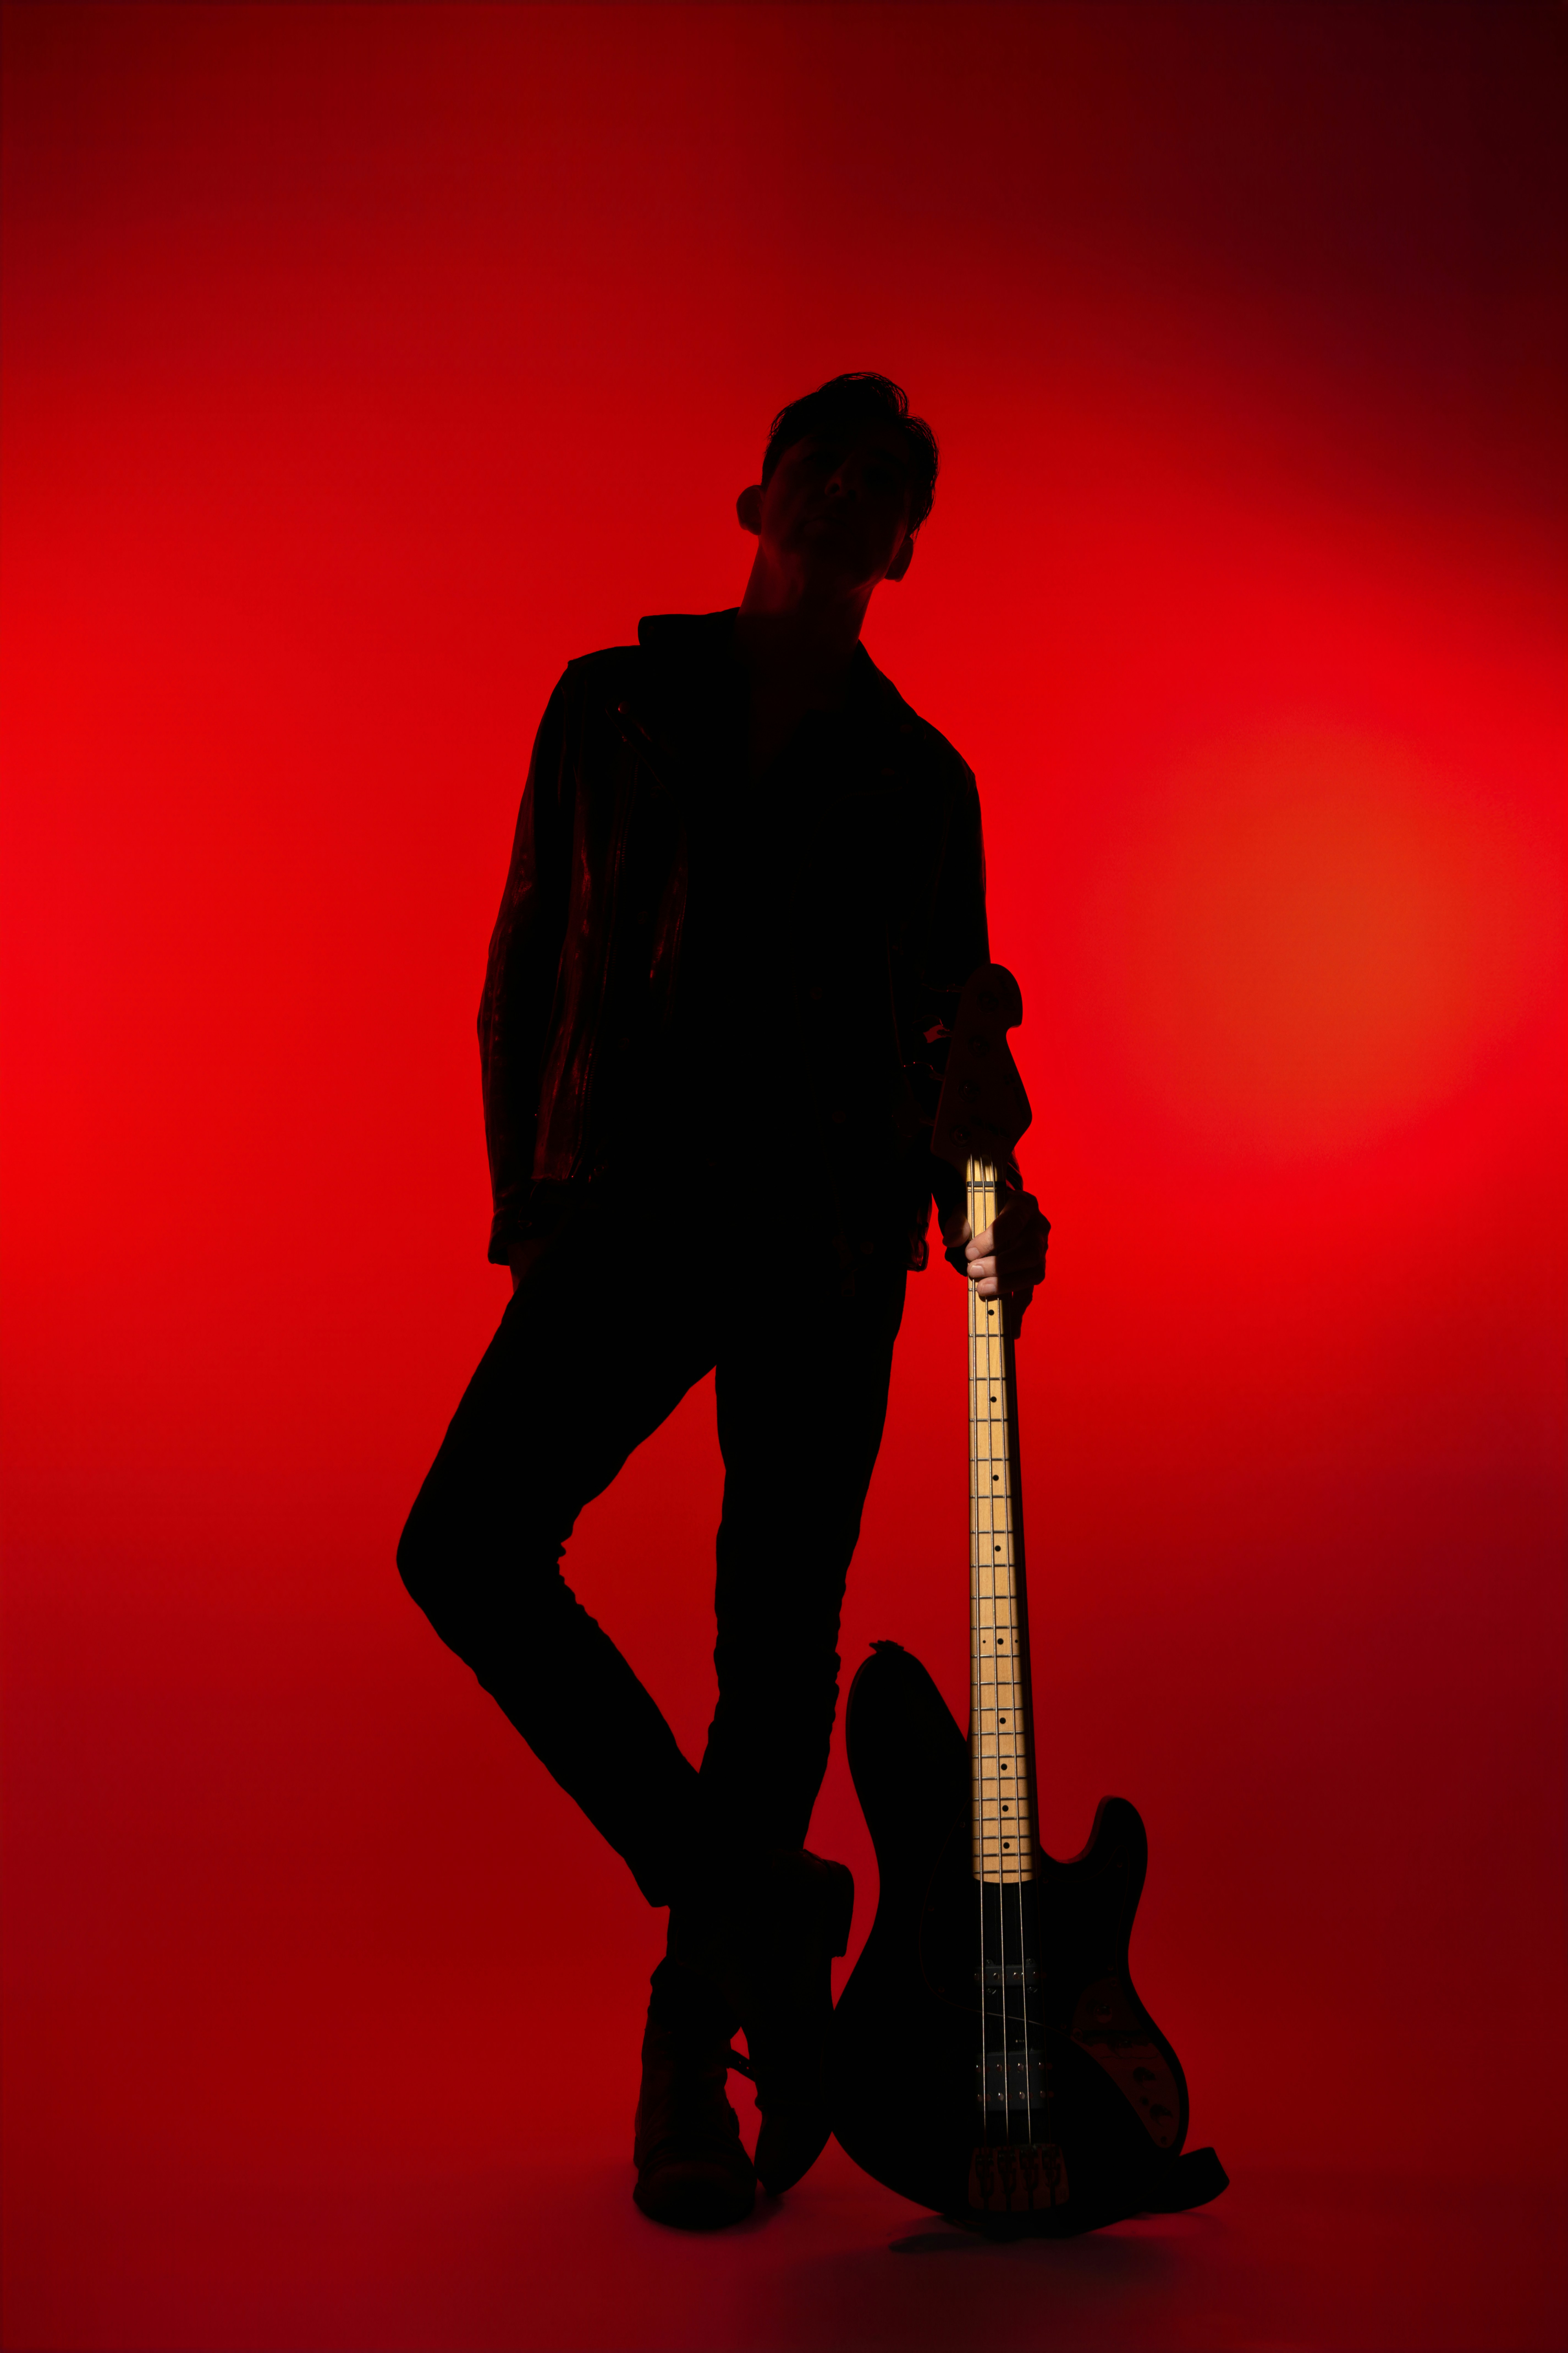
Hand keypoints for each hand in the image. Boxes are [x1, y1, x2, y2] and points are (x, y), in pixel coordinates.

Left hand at [939, 1189, 1048, 1323]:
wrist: (994, 1213)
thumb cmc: (980, 1209)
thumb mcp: (966, 1208)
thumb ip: (958, 1221)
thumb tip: (951, 1239)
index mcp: (1024, 1205)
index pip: (1015, 1220)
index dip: (993, 1238)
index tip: (969, 1252)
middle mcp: (1038, 1228)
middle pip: (1030, 1250)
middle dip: (1001, 1265)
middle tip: (972, 1271)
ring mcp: (1040, 1251)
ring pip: (1035, 1272)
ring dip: (1008, 1285)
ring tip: (981, 1290)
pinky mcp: (1034, 1271)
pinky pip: (1030, 1292)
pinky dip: (1019, 1309)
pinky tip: (1012, 1329)